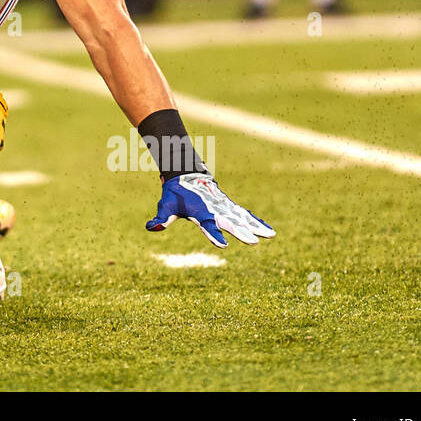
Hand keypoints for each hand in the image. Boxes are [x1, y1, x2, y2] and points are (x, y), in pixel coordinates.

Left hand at [145, 173, 274, 247]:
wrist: (186, 175)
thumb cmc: (175, 194)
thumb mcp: (166, 205)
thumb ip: (161, 217)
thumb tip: (149, 227)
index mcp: (200, 212)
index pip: (208, 225)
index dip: (214, 234)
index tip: (223, 245)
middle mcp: (215, 210)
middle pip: (230, 223)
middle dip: (241, 232)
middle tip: (253, 242)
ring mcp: (224, 207)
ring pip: (242, 218)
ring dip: (256, 226)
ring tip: (271, 235)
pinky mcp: (229, 206)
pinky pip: (245, 214)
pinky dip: (256, 221)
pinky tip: (268, 230)